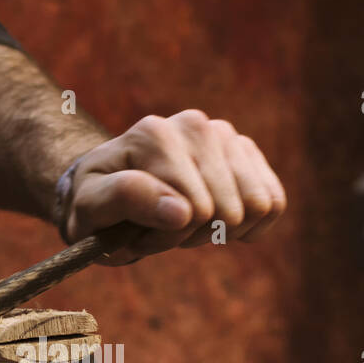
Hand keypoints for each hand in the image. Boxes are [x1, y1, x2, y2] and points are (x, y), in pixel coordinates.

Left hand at [62, 110, 285, 261]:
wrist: (110, 186)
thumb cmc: (96, 204)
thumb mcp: (90, 208)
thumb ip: (127, 201)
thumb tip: (184, 212)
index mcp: (153, 135)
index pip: (191, 210)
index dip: (164, 238)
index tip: (135, 232)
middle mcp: (193, 124)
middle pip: (225, 211)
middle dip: (191, 235)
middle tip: (159, 228)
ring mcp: (224, 134)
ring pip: (255, 206)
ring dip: (219, 231)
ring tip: (184, 221)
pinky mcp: (246, 151)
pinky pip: (273, 201)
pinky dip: (251, 226)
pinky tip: (219, 222)